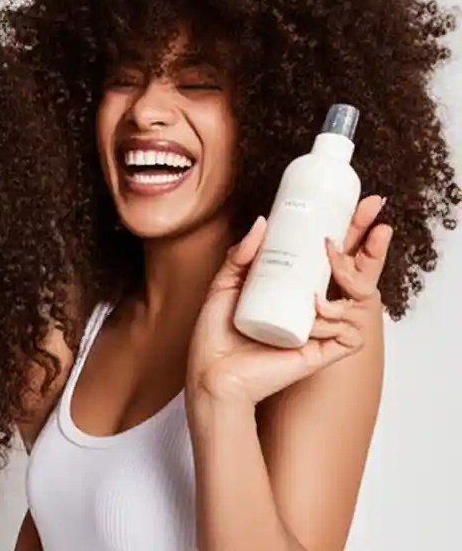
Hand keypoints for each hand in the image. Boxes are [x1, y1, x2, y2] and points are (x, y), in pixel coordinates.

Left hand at [187, 195, 390, 405]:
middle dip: (367, 245)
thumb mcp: (225, 285)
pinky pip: (348, 335)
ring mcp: (319, 333)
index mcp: (294, 294)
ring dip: (348, 276)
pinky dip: (337, 319)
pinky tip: (317, 306)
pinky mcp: (321, 354)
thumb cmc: (216, 336)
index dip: (350, 238)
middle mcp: (311, 312)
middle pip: (353, 277)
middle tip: (370, 213)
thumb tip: (264, 221)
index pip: (329, 264)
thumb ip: (241, 256)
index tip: (359, 208)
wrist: (211, 374)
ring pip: (357, 302)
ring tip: (326, 257)